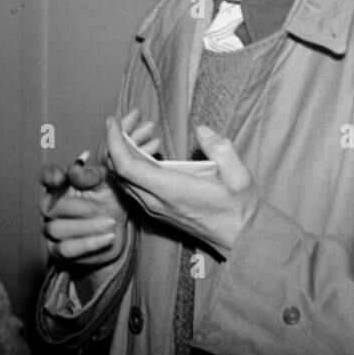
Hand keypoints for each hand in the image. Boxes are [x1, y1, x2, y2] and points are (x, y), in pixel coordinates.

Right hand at [39, 109, 160, 265]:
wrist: (111, 234)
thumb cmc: (111, 199)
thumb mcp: (118, 174)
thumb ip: (122, 145)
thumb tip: (134, 114)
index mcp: (63, 185)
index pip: (47, 177)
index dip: (52, 177)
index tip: (65, 177)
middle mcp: (52, 205)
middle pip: (53, 204)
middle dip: (79, 205)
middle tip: (103, 207)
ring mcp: (53, 228)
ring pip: (59, 228)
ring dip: (87, 225)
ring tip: (111, 224)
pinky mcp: (59, 250)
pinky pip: (67, 248)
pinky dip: (89, 243)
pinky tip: (109, 238)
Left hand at [104, 117, 259, 255]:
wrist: (239, 236)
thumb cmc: (240, 206)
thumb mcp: (240, 176)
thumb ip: (222, 150)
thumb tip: (202, 129)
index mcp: (171, 191)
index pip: (126, 167)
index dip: (115, 142)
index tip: (113, 120)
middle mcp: (155, 202)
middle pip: (119, 170)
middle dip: (118, 140)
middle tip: (132, 118)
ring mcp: (154, 208)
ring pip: (123, 178)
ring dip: (124, 152)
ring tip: (142, 129)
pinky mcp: (157, 210)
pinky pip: (132, 185)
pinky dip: (131, 164)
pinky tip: (149, 150)